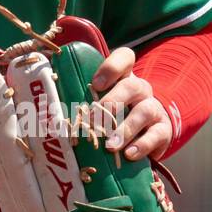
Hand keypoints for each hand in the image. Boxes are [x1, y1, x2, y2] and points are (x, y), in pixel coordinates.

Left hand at [88, 46, 171, 162]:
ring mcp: (153, 108)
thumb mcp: (98, 103)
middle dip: (112, 102)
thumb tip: (48, 104)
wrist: (146, 132)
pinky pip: (157, 134)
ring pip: (144, 111)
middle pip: (131, 86)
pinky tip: (129, 154)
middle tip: (95, 119)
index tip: (96, 84)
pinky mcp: (163, 130)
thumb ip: (79, 98)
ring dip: (124, 129)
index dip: (111, 67)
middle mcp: (140, 89)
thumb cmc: (112, 114)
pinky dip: (142, 145)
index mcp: (123, 77)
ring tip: (110, 145)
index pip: (124, 57)